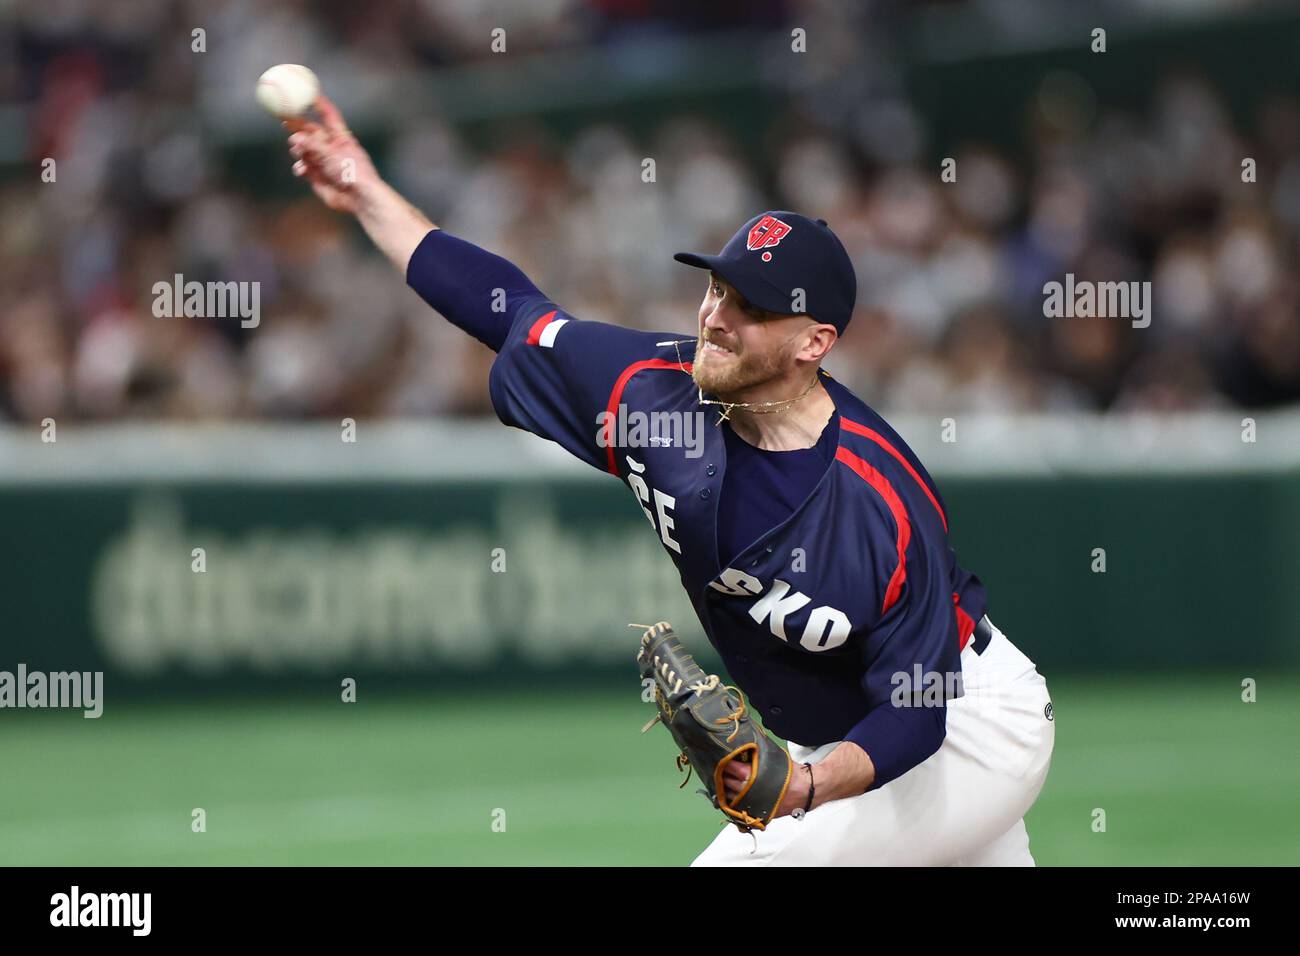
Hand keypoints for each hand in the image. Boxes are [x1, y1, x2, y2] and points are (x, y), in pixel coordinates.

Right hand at [284, 95, 378, 214]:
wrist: (360, 199)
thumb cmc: (353, 173)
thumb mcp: (332, 154)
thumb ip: (313, 145)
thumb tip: (295, 137)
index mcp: (341, 137)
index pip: (329, 116)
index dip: (319, 104)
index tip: (307, 93)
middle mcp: (331, 148)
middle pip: (311, 132)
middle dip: (297, 126)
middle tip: (284, 120)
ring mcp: (323, 162)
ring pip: (304, 149)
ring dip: (299, 149)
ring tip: (299, 152)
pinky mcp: (317, 176)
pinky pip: (303, 167)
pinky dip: (300, 167)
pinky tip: (301, 170)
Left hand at [721, 754, 811, 818]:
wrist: (807, 790)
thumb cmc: (792, 773)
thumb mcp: (775, 758)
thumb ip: (759, 755)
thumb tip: (746, 747)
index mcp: (756, 777)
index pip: (735, 770)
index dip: (727, 765)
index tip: (721, 760)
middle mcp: (754, 793)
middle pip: (730, 785)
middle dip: (724, 777)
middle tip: (719, 771)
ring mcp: (755, 805)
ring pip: (733, 799)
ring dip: (726, 791)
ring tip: (722, 783)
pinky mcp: (759, 813)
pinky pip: (741, 810)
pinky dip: (734, 803)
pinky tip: (731, 797)